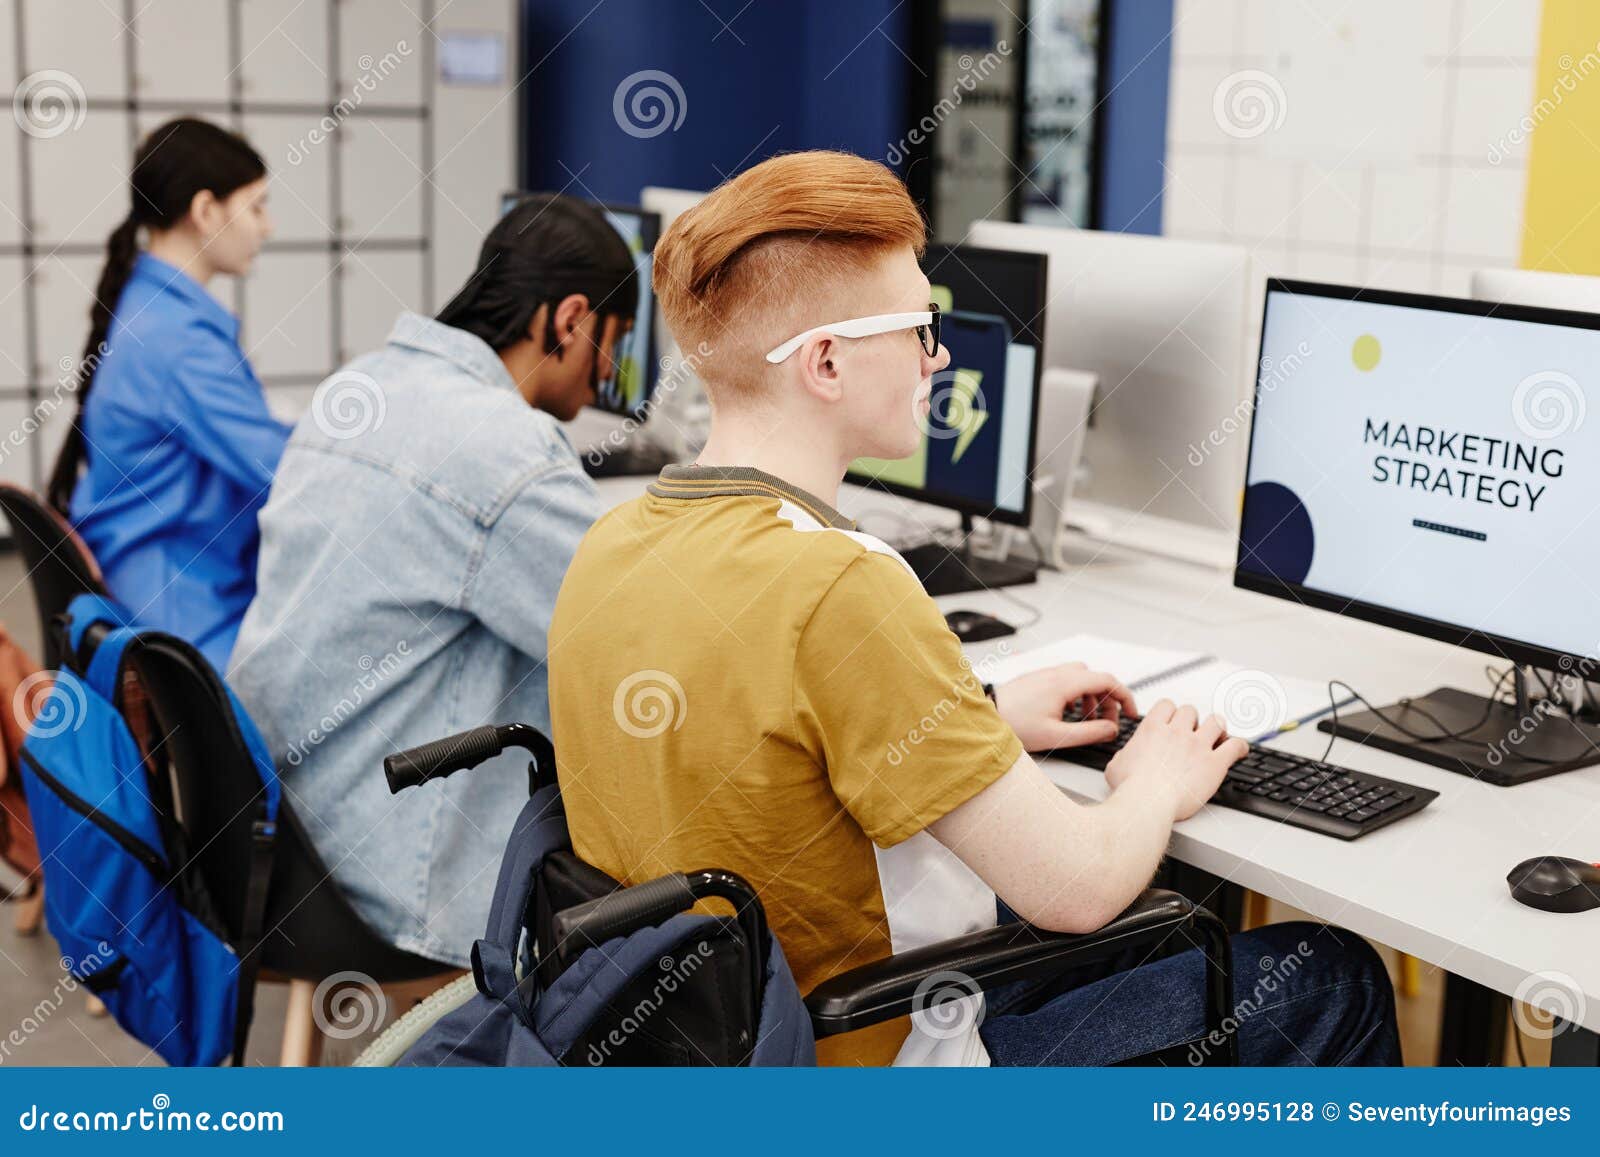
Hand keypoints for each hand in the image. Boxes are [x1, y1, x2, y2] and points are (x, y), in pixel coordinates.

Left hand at [992, 662, 1136, 752]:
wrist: (986, 715)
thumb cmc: (1015, 725)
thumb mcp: (1058, 736)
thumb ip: (1090, 733)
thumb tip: (1111, 729)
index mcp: (1065, 683)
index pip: (1108, 681)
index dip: (1125, 697)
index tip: (1130, 713)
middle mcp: (1057, 673)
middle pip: (1096, 678)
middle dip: (1108, 699)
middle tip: (1107, 721)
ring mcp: (1046, 674)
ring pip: (1081, 677)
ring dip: (1091, 696)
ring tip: (1087, 719)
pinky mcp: (1037, 679)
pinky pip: (1065, 680)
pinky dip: (1076, 694)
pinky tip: (1068, 713)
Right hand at [1104, 700, 1247, 820]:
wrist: (1147, 802)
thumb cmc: (1130, 788)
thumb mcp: (1115, 766)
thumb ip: (1123, 756)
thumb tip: (1123, 759)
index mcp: (1152, 729)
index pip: (1167, 705)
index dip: (1171, 713)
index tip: (1172, 721)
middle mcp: (1177, 732)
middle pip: (1191, 711)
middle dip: (1192, 721)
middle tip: (1193, 732)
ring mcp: (1198, 746)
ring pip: (1216, 722)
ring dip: (1217, 728)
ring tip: (1217, 736)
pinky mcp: (1214, 763)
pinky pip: (1235, 746)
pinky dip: (1240, 746)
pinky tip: (1239, 750)